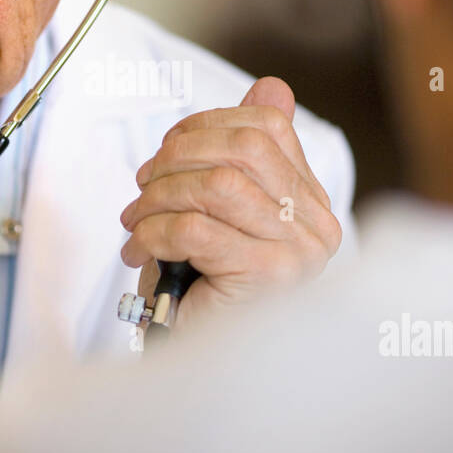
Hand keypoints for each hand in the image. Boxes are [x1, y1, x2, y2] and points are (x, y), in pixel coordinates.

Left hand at [118, 76, 342, 331]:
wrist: (200, 366)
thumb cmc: (207, 288)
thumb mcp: (223, 212)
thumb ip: (245, 152)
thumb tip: (272, 85)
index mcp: (312, 202)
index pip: (268, 128)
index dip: (207, 125)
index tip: (168, 148)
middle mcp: (317, 225)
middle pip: (243, 149)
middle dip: (177, 157)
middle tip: (143, 183)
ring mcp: (298, 253)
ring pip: (217, 186)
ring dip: (160, 196)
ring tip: (135, 219)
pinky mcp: (267, 279)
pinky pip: (196, 229)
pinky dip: (153, 232)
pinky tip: (138, 250)